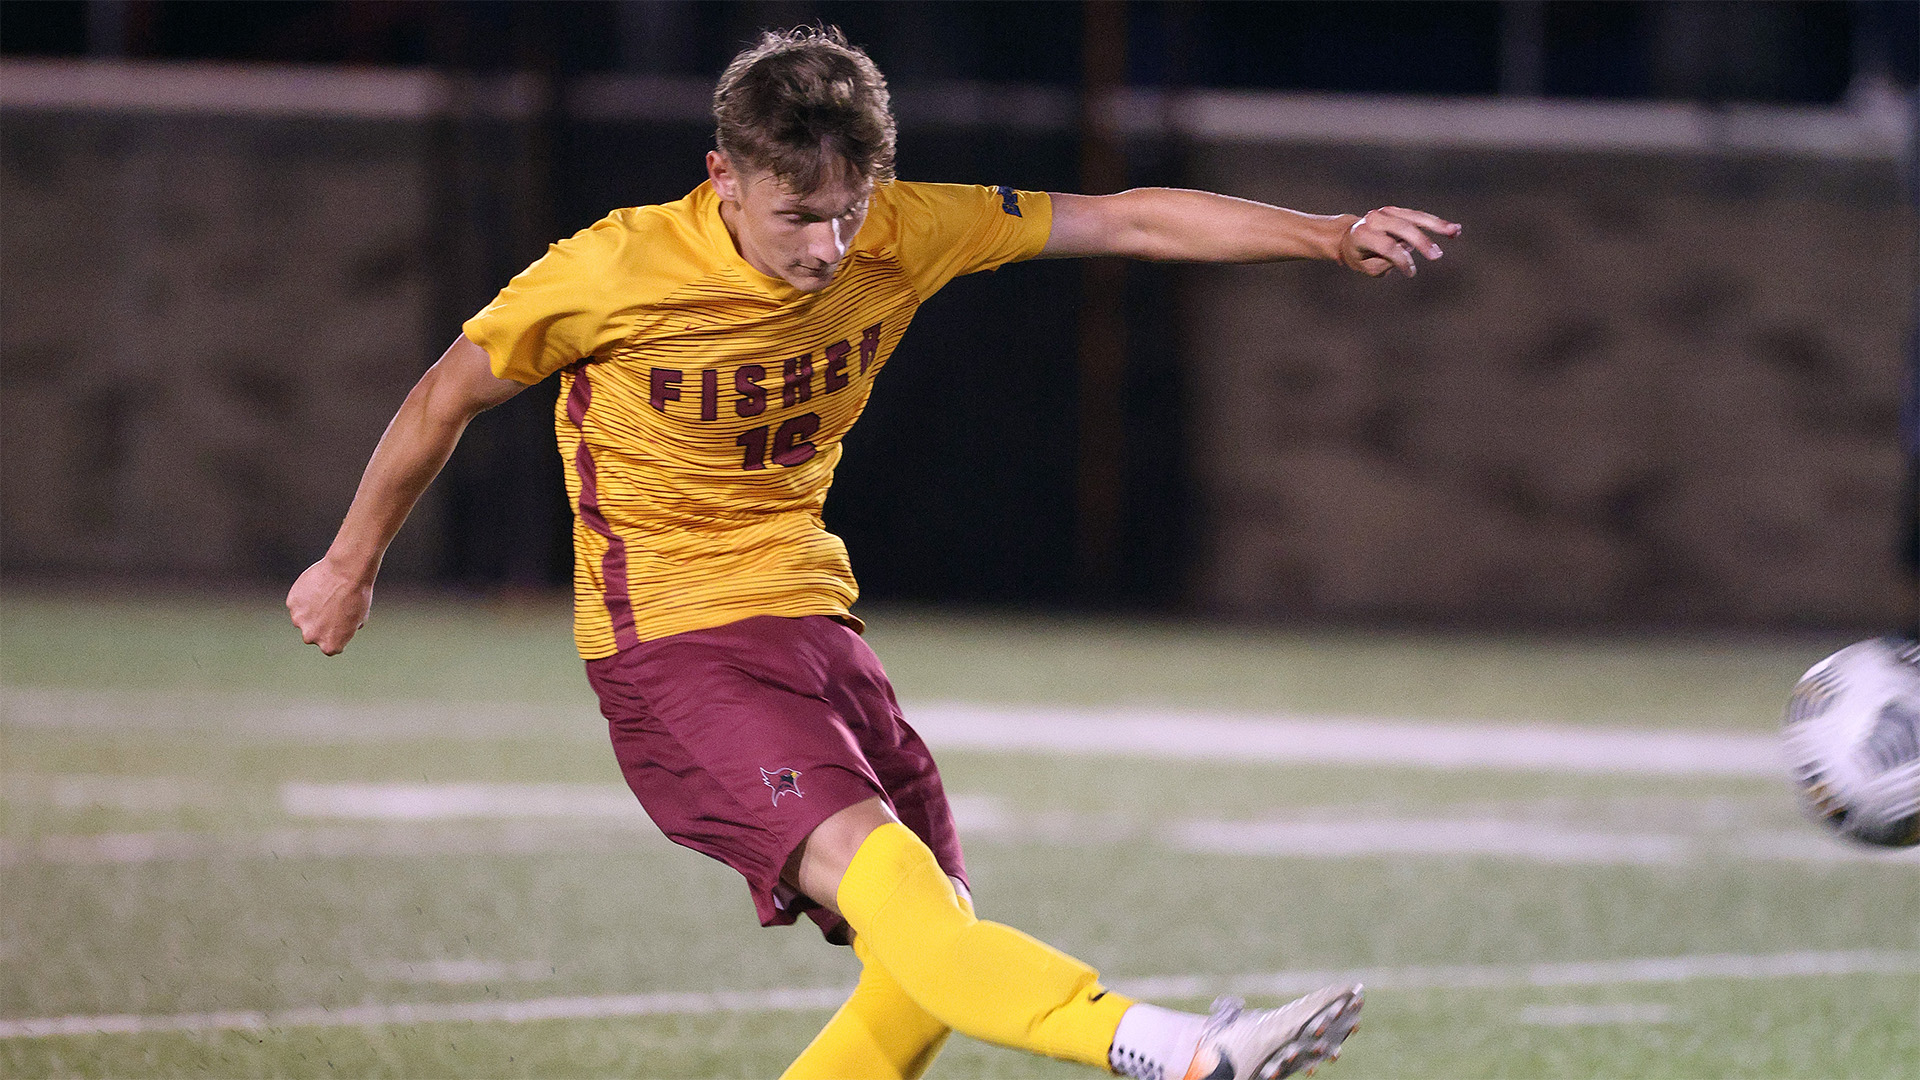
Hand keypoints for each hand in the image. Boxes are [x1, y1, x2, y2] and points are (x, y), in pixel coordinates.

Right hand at [287, 556, 373, 655]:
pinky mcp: (292, 603)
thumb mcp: (359, 620)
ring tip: (325, 594)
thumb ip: (344, 631)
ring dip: (310, 610)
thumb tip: (337, 628)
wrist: (347, 573)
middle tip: (331, 606)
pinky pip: (297, 602)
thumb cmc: (358, 595)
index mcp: (330, 646)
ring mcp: (299, 620)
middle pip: (313, 633)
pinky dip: (303, 597)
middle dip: (320, 623)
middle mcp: (311, 637)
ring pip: (303, 617)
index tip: (342, 620)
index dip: (336, 631)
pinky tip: (317, 587)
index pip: (329, 645)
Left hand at [1339, 207, 1459, 277]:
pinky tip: (1454, 228)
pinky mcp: (1395, 210)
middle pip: (1402, 228)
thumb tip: (1406, 251)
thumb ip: (1383, 262)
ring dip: (1436, 225)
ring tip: (1456, 231)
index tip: (1411, 273)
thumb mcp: (1365, 266)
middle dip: (1421, 242)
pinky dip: (1435, 222)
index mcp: (1362, 234)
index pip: (1387, 246)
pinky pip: (1417, 216)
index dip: (1401, 260)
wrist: (1348, 237)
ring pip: (1414, 217)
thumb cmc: (1358, 256)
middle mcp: (1373, 219)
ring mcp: (1385, 212)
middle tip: (1436, 256)